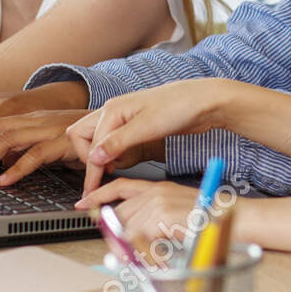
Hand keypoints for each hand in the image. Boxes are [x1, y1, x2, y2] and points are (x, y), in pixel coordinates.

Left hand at [0, 108, 95, 184]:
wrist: (118, 131)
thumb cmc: (84, 141)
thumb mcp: (48, 145)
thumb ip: (25, 151)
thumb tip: (1, 165)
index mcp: (28, 119)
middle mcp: (35, 120)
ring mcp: (50, 128)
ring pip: (6, 137)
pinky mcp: (65, 142)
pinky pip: (36, 154)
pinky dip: (16, 168)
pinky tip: (3, 181)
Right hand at [66, 79, 225, 196]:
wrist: (206, 101)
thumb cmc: (180, 106)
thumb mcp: (147, 127)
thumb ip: (118, 142)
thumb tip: (94, 158)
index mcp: (112, 110)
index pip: (88, 144)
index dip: (90, 169)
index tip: (91, 189)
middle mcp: (115, 114)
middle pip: (84, 137)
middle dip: (89, 157)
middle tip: (103, 174)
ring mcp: (125, 121)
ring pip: (99, 141)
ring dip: (104, 157)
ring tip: (119, 166)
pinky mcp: (137, 129)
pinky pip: (117, 144)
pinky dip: (118, 155)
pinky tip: (129, 159)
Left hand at [78, 178, 202, 250]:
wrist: (231, 218)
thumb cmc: (211, 218)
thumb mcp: (178, 213)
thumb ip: (154, 220)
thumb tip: (132, 235)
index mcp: (160, 187)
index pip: (121, 186)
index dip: (100, 195)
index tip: (84, 203)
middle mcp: (156, 192)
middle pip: (120, 211)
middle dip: (115, 232)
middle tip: (118, 248)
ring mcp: (158, 203)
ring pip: (127, 226)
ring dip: (130, 245)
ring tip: (141, 256)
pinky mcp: (162, 216)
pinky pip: (138, 236)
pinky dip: (140, 249)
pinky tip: (152, 254)